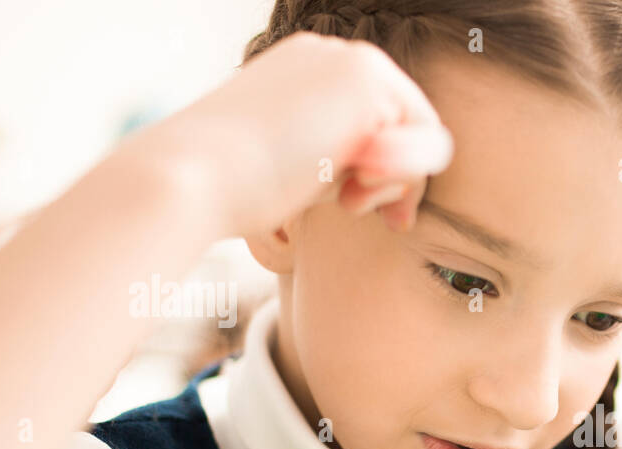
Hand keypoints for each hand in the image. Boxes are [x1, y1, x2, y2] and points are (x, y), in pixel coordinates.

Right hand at [139, 31, 452, 237]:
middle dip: (406, 180)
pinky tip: (352, 194)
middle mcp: (333, 54)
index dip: (396, 172)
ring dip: (400, 184)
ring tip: (351, 203)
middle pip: (411, 122)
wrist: (197, 177)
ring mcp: (352, 62)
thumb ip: (345, 156)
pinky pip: (424, 143)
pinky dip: (402, 181)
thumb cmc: (237, 187)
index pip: (384, 118)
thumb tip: (397, 174)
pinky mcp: (367, 83)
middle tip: (388, 221)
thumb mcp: (302, 164)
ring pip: (421, 134)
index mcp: (309, 69)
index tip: (387, 217)